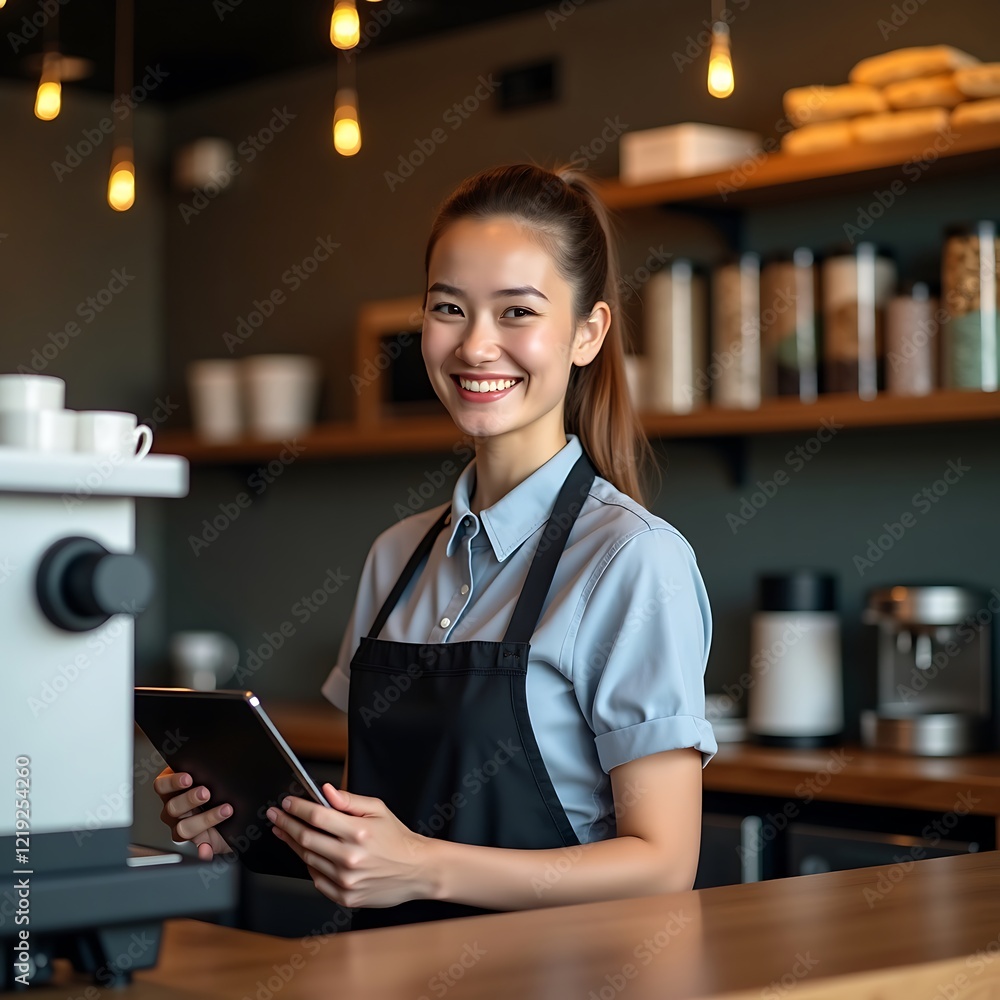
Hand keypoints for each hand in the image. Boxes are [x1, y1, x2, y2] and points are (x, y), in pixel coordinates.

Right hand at [153, 766, 232, 860]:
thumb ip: (212, 768)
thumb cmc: (222, 788)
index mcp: (175, 789)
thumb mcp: (216, 775)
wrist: (238, 813)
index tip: (188, 778)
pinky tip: (208, 849)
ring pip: (183, 828)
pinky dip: (202, 851)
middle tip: (206, 793)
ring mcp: (184, 827)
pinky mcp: (198, 842)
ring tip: (225, 810)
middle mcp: (175, 810)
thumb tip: (215, 756)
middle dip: (189, 799)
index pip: (162, 785)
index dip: (172, 782)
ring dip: (205, 819)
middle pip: (172, 807)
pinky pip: (196, 850)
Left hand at [267, 784, 436, 908]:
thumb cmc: (397, 839)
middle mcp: (350, 857)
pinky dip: (309, 865)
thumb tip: (326, 792)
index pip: (317, 816)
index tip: (286, 803)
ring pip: (308, 858)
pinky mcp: (345, 897)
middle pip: (306, 838)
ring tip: (284, 832)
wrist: (416, 871)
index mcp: (359, 832)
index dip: (297, 808)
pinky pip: (316, 879)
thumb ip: (349, 800)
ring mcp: (346, 880)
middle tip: (275, 816)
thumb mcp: (379, 810)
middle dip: (286, 824)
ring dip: (292, 843)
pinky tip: (307, 853)